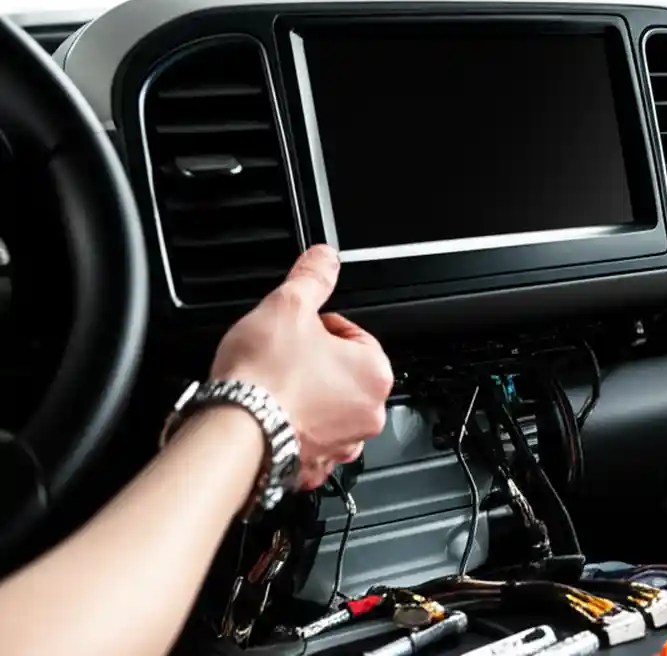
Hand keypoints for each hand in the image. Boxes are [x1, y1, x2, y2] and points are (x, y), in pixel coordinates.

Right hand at [210, 245, 391, 489]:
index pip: (354, 336)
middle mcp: (368, 414)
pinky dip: (291, 430)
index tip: (296, 330)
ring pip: (327, 409)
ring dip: (305, 397)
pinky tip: (270, 417)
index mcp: (375, 373)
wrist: (232, 432)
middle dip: (313, 363)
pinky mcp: (313, 467)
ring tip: (272, 387)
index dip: (320, 327)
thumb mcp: (287, 306)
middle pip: (342, 374)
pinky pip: (308, 442)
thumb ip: (312, 278)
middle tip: (280, 357)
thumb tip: (324, 258)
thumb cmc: (263, 376)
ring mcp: (342, 445)